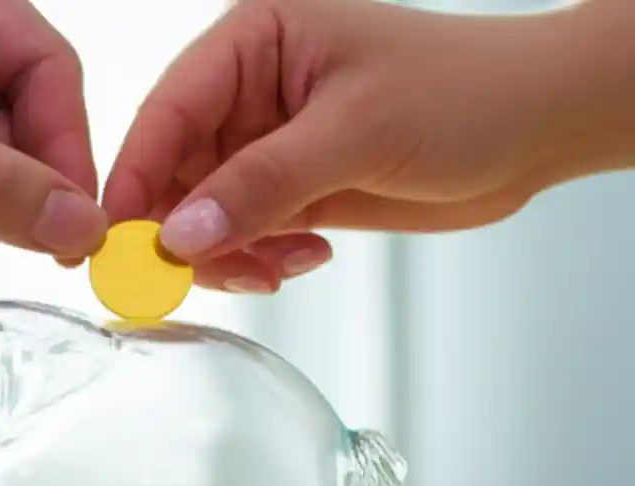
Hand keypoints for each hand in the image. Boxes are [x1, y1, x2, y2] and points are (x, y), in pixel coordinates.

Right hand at [103, 0, 634, 292]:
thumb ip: (262, 184)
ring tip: (272, 267)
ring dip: (226, 252)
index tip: (116, 237)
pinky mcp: (288, 186)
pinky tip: (302, 257)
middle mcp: (249, 91)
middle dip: (182, 228)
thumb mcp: (356, 131)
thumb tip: (179, 234)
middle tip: (191, 276)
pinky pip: (242, 234)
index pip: (169, 108)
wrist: (536, 128)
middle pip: (174, 169)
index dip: (136, 174)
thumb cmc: (464, 91)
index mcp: (255, 41)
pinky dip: (257, 257)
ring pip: (203, 212)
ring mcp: (266, 143)